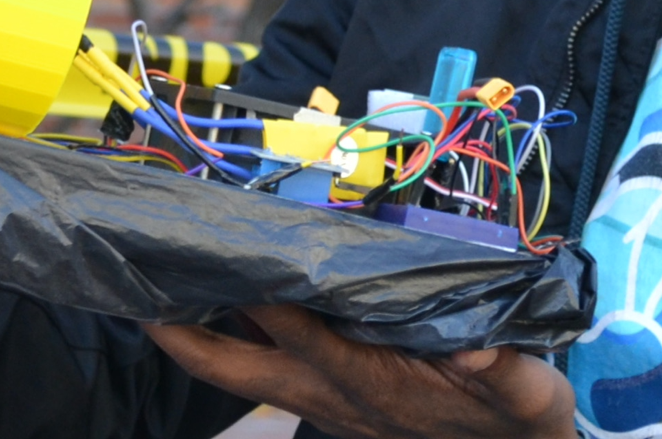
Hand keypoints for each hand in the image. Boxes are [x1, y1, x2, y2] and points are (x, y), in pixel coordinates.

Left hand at [146, 301, 567, 437]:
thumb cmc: (519, 425)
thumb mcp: (529, 397)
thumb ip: (507, 373)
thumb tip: (485, 351)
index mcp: (363, 380)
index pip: (289, 326)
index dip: (247, 286)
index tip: (209, 242)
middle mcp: (326, 393)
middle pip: (227, 363)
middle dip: (174, 329)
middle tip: (131, 280)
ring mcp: (321, 402)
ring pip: (237, 369)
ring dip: (198, 330)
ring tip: (160, 275)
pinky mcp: (330, 402)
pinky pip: (265, 367)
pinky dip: (238, 333)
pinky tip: (226, 297)